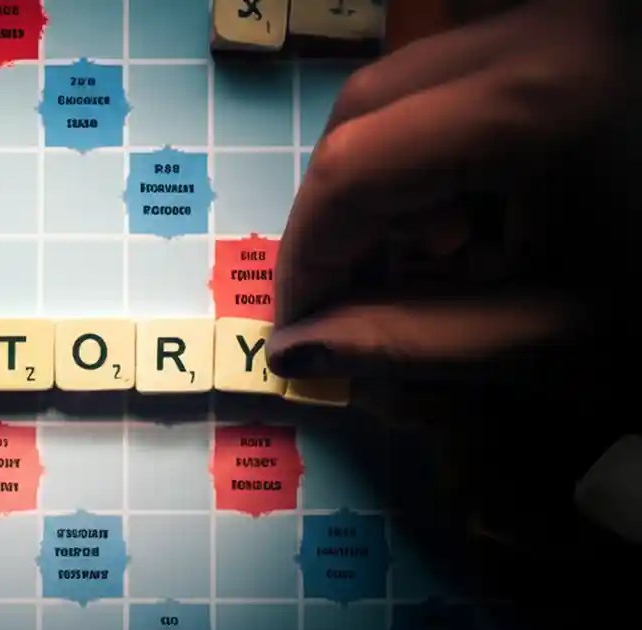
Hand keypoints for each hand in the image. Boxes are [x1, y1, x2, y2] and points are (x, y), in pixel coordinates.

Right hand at [267, 0, 639, 426]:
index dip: (306, 253)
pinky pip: (461, 75)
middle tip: (355, 294)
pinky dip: (438, 147)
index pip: (352, 169)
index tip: (298, 323)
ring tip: (436, 255)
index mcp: (536, 103)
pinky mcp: (576, 33)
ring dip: (385, 177)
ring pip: (405, 85)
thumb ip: (410, 344)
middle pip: (365, 111)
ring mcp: (562, 21)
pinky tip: (482, 210)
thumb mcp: (556, 335)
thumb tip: (297, 352)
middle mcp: (540, 31)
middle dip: (340, 211)